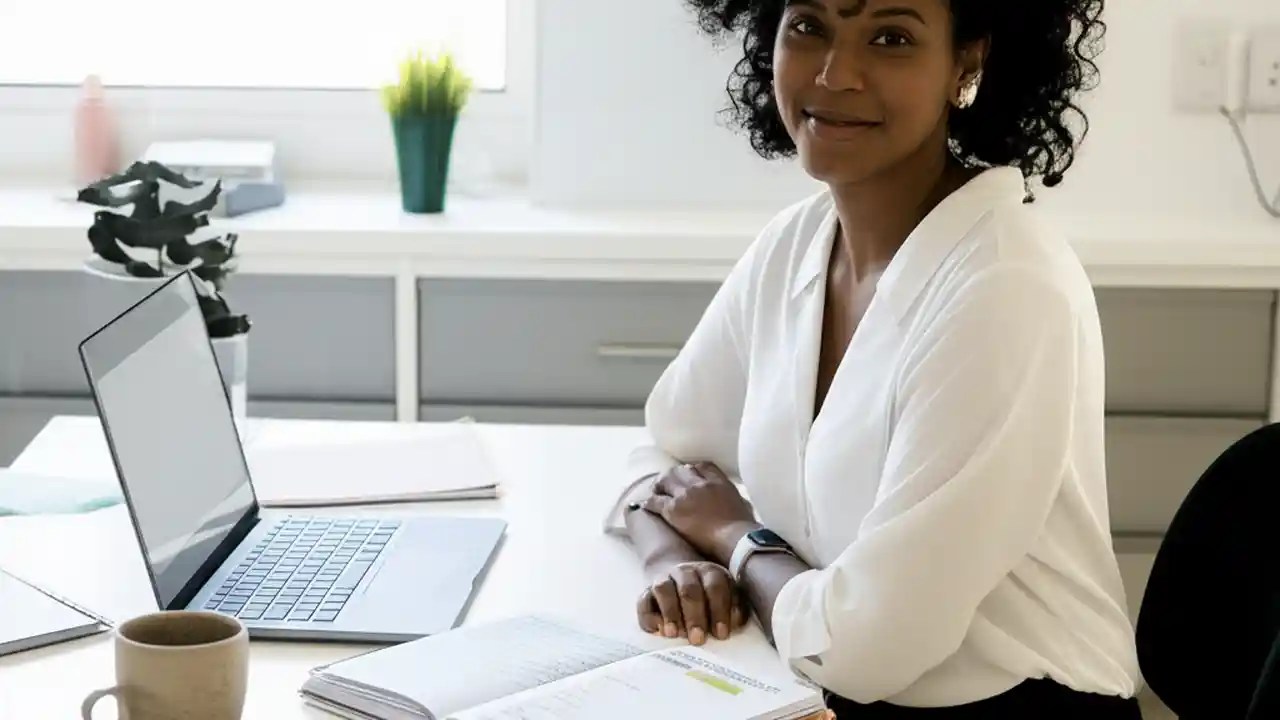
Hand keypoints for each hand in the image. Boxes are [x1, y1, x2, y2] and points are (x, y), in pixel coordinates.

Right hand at [637, 561, 747, 644]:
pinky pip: (643, 602)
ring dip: (670, 612)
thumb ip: (734, 609)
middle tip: (698, 639)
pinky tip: (658, 631)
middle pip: (689, 589)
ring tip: (674, 634)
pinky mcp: (646, 593)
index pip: (715, 586)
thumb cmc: (709, 598)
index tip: (721, 633)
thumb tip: (735, 622)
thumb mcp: (727, 598)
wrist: (679, 580)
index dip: (719, 610)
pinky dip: (649, 616)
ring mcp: (664, 580)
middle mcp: (685, 572)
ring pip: (663, 589)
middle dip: (694, 615)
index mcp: (710, 572)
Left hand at [642, 463, 760, 564]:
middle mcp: (700, 484)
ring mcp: (685, 495)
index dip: (693, 469)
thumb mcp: (743, 504)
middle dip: (673, 476)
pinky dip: (650, 502)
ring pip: (665, 481)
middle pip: (680, 470)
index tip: (689, 475)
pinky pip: (656, 501)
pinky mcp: (673, 510)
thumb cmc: (744, 528)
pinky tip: (646, 506)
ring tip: (656, 492)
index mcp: (719, 482)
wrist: (735, 539)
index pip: (702, 466)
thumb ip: (733, 497)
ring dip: (659, 486)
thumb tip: (733, 501)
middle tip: (667, 484)